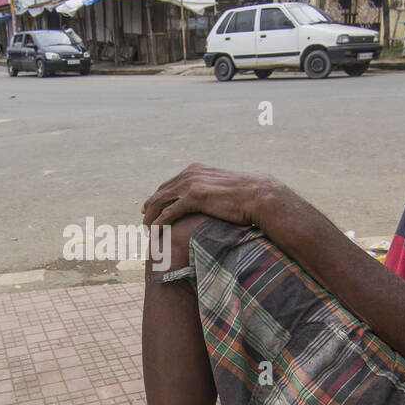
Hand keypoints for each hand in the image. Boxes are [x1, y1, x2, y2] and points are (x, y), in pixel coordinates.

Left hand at [142, 163, 278, 228]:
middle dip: (150, 208)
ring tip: (147, 232)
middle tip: (145, 223)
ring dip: (151, 218)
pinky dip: (158, 224)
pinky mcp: (194, 197)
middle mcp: (190, 174)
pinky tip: (154, 234)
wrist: (260, 196)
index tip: (149, 209)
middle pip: (161, 192)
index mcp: (196, 170)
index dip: (158, 197)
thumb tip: (212, 202)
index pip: (169, 184)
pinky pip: (169, 213)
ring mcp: (191, 184)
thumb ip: (212, 192)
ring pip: (160, 202)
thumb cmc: (247, 197)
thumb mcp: (224, 190)